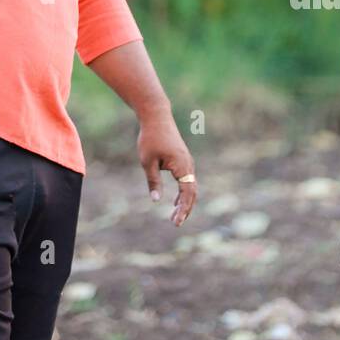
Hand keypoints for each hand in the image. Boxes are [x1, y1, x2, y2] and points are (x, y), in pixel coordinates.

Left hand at [137, 110, 197, 226]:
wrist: (156, 116)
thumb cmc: (151, 138)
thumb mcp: (147, 161)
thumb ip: (153, 181)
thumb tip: (156, 199)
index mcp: (182, 166)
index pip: (187, 193)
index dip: (183, 209)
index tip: (176, 222)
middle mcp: (188, 165)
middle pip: (192, 192)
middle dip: (185, 209)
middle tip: (176, 223)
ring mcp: (187, 162)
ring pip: (191, 186)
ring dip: (185, 202)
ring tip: (175, 216)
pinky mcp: (183, 160)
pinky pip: (187, 180)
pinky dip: (184, 192)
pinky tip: (176, 201)